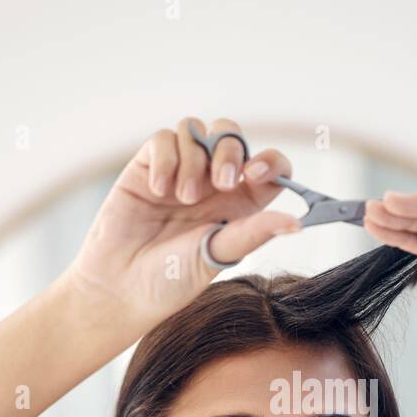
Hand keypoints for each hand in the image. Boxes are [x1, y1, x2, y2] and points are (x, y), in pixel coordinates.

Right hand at [64, 116, 302, 331]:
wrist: (119, 287)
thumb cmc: (171, 280)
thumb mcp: (219, 255)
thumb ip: (255, 232)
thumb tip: (297, 223)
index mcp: (240, 204)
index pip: (269, 167)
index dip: (270, 161)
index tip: (256, 174)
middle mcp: (212, 184)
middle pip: (232, 136)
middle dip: (230, 152)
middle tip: (221, 183)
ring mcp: (180, 172)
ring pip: (196, 130)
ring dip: (194, 159)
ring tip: (182, 198)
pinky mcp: (148, 167)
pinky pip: (163, 138)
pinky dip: (165, 159)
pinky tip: (158, 191)